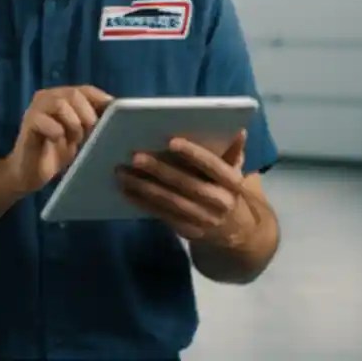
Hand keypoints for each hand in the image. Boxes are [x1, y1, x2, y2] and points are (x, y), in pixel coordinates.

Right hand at [0, 86, 112, 195]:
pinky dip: (57, 132)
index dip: (102, 100)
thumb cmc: (57, 153)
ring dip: (73, 123)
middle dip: (88, 115)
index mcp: (61, 97)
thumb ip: (92, 122)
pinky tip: (59, 143)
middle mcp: (47, 98)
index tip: (115, 115)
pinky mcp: (28, 124)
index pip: (86, 90)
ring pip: (59, 104)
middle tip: (92, 133)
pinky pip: (44, 121)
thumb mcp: (80, 136)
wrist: (29, 174)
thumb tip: (116, 115)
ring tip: (75, 139)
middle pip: (74, 94)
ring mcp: (35, 109)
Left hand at [116, 131, 251, 244]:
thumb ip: (232, 151)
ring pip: (170, 202)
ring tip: (122, 172)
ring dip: (144, 187)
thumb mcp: (235, 171)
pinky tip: (126, 190)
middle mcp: (219, 202)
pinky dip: (143, 202)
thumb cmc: (227, 190)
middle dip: (160, 170)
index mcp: (232, 182)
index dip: (194, 154)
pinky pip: (162, 215)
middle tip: (135, 157)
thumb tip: (238, 129)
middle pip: (187, 185)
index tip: (172, 142)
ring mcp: (203, 220)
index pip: (213, 166)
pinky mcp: (188, 231)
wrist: (236, 232)